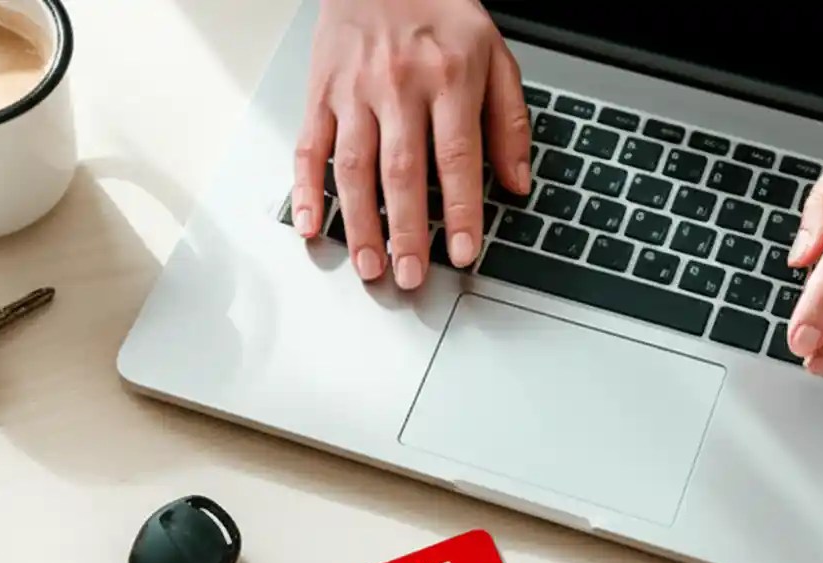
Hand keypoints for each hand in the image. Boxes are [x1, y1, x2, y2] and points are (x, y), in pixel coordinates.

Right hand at [291, 0, 531, 288]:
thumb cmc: (439, 10)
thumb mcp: (494, 54)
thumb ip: (508, 120)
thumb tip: (517, 183)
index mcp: (448, 78)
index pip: (456, 157)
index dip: (459, 211)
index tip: (462, 252)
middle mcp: (398, 87)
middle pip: (400, 172)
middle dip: (405, 233)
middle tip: (410, 277)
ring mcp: (353, 92)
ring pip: (352, 168)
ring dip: (359, 224)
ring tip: (368, 266)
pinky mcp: (320, 94)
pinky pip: (308, 147)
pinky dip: (305, 190)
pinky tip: (311, 225)